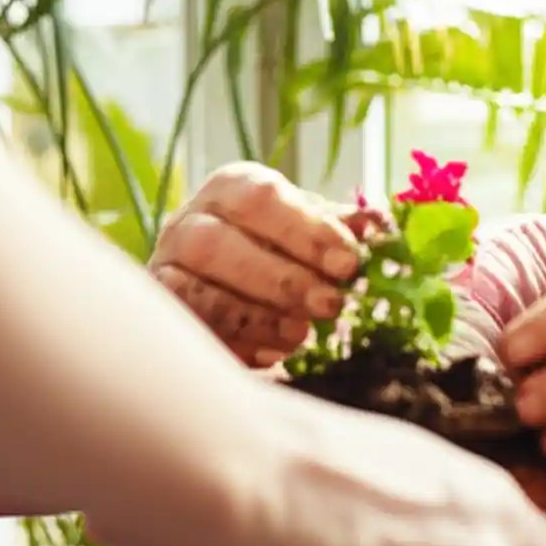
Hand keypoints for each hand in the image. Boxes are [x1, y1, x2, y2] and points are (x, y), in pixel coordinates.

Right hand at [148, 162, 383, 367]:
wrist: (226, 283)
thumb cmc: (281, 249)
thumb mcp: (311, 233)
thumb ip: (341, 228)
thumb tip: (380, 226)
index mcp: (233, 189)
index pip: (261, 198)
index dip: (306, 230)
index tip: (349, 263)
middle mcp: (190, 221)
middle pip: (219, 244)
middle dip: (282, 279)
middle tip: (331, 307)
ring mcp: (166, 267)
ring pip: (197, 289)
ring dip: (255, 317)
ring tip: (301, 336)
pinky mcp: (165, 313)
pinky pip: (189, 332)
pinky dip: (234, 344)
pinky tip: (271, 357)